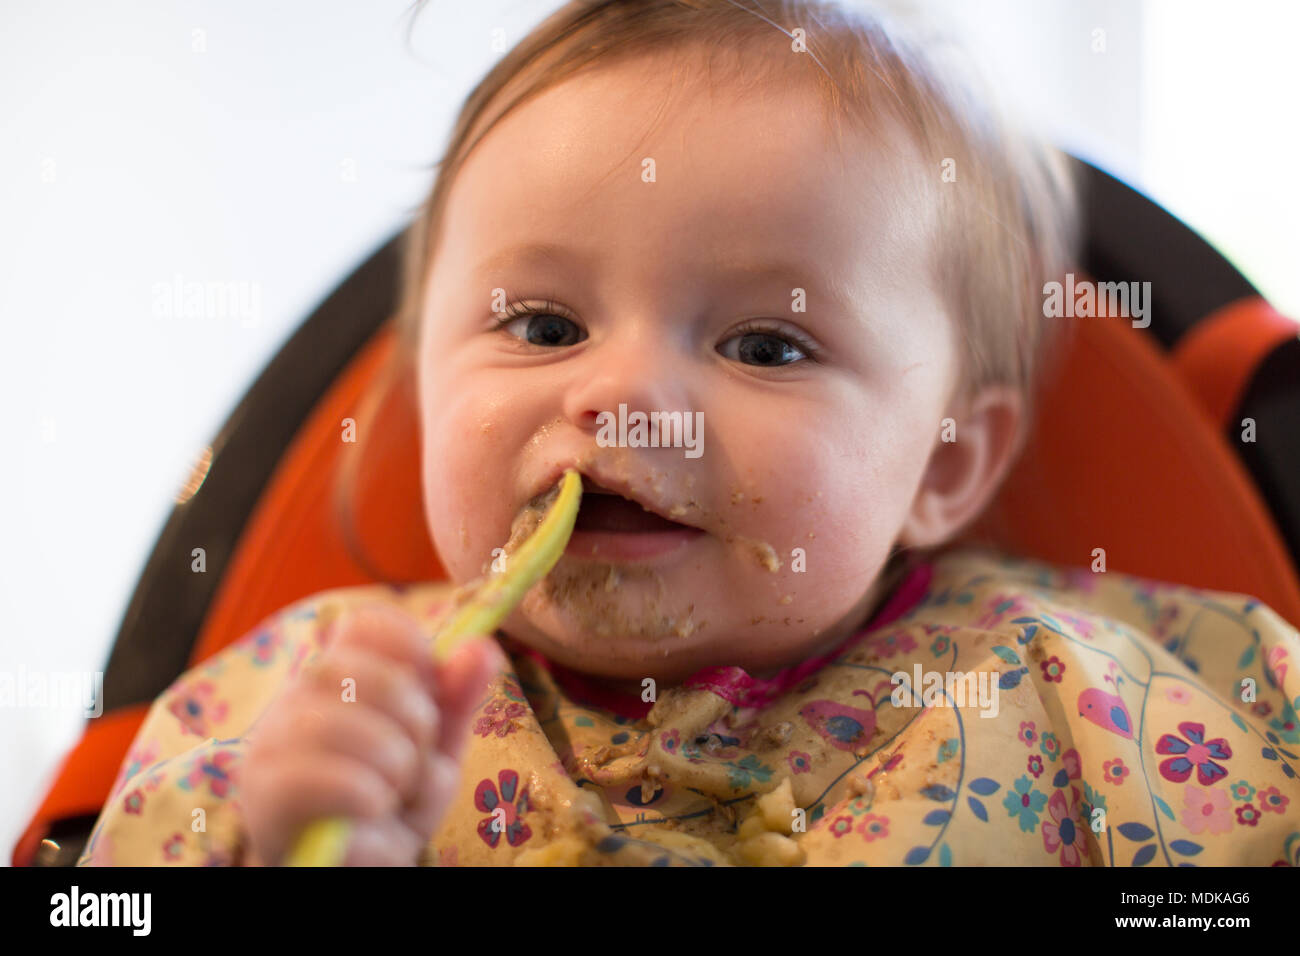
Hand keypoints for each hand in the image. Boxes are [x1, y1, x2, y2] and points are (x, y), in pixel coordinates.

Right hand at [242, 603, 502, 864]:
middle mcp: (296, 695)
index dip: (415, 655)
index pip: (369, 624)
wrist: (347, 865)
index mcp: (336, 672)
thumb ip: (457, 697)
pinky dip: (373, 798)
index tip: (429, 699)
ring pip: (356, 727)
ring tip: (393, 794)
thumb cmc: (390, 799)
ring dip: (397, 767)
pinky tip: (372, 813)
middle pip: (375, 674)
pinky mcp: (268, 794)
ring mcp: (274, 740)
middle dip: (418, 723)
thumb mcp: (435, 746)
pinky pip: (337, 779)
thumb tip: (484, 648)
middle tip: (413, 763)